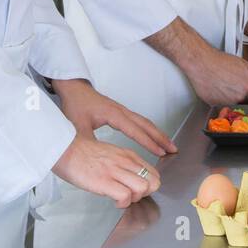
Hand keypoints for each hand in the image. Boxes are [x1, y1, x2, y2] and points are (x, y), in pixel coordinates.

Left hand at [52, 78, 176, 156]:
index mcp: (113, 115)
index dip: (148, 143)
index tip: (160, 152)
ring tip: (169, 145)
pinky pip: (140, 121)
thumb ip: (86, 141)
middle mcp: (122, 111)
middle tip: (173, 150)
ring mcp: (123, 110)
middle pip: (146, 125)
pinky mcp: (121, 112)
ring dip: (158, 133)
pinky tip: (153, 137)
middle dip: (161, 138)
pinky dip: (150, 129)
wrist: (74, 89)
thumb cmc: (75, 105)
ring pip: (145, 122)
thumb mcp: (76, 126)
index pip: (135, 130)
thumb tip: (94, 159)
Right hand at [52, 136, 160, 206]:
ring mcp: (115, 171)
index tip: (137, 189)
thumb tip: (131, 178)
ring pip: (144, 188)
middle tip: (132, 196)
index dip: (148, 185)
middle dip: (146, 193)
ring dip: (136, 198)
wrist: (63, 148)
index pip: (153, 172)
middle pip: (154, 181)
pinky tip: (114, 202)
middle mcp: (125, 161)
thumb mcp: (110, 153)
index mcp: (128, 155)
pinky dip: (123, 203)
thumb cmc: (83, 153)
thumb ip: (123, 163)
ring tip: (123, 199)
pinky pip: (125, 197)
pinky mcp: (104, 181)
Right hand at [184, 43, 247, 106]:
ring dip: (231, 99)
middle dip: (241, 95)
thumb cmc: (218, 61)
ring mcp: (238, 97)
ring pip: (238, 104)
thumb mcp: (241, 64)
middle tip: (231, 86)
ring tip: (223, 87)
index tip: (244, 89)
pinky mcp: (226, 104)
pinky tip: (218, 91)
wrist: (202, 63)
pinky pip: (226, 107)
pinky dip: (222, 102)